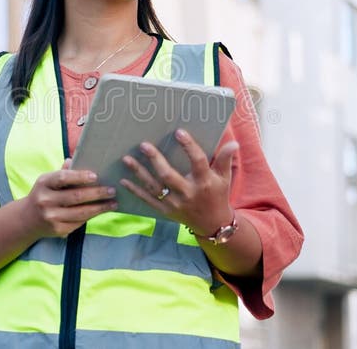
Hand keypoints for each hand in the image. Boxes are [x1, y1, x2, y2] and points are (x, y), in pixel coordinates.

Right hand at [23, 159, 117, 237]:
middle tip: (112, 190)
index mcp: (43, 183)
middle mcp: (45, 200)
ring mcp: (51, 216)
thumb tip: (80, 158)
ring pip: (81, 212)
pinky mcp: (58, 229)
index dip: (80, 176)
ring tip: (113, 202)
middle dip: (97, 193)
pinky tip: (102, 211)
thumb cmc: (44, 194)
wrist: (28, 219)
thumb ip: (64, 171)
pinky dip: (93, 216)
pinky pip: (79, 222)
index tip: (96, 176)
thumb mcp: (48, 180)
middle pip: (76, 196)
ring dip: (100, 207)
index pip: (63, 178)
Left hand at [120, 129, 237, 235]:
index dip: (189, 146)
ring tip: (126, 159)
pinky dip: (135, 191)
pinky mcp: (166, 211)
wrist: (213, 224)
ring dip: (139, 173)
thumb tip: (233, 143)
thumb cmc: (218, 195)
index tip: (179, 132)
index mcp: (204, 182)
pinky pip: (148, 200)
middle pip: (169, 175)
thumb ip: (225, 160)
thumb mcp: (224, 178)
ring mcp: (175, 203)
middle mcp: (188, 193)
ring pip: (154, 187)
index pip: (197, 161)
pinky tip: (123, 180)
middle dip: (155, 160)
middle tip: (144, 145)